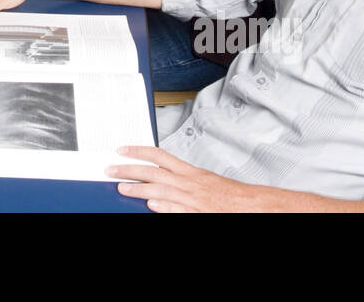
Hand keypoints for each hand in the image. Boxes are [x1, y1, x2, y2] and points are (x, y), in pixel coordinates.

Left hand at [106, 147, 272, 212]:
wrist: (252, 206)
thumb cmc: (229, 196)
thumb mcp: (203, 181)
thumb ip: (181, 179)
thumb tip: (159, 179)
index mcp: (190, 172)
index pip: (159, 156)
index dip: (139, 151)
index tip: (122, 150)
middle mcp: (189, 183)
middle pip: (154, 172)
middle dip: (130, 170)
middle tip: (111, 170)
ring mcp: (192, 199)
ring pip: (161, 190)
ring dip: (139, 189)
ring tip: (122, 187)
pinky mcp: (197, 213)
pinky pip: (178, 210)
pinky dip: (165, 207)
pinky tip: (151, 206)